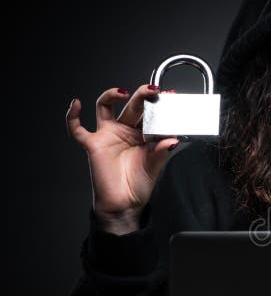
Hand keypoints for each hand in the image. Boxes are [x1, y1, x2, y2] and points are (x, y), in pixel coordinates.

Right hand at [66, 85, 179, 232]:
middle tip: (152, 91)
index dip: (158, 104)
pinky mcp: (93, 144)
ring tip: (124, 92)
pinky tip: (76, 104)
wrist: (124, 204)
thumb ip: (162, 152)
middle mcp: (125, 130)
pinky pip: (78, 129)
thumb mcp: (155, 167)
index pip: (150, 113)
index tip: (170, 95)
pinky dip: (73, 116)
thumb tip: (172, 140)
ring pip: (105, 106)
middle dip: (142, 96)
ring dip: (112, 95)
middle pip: (131, 106)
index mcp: (143, 134)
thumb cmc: (139, 185)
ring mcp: (108, 135)